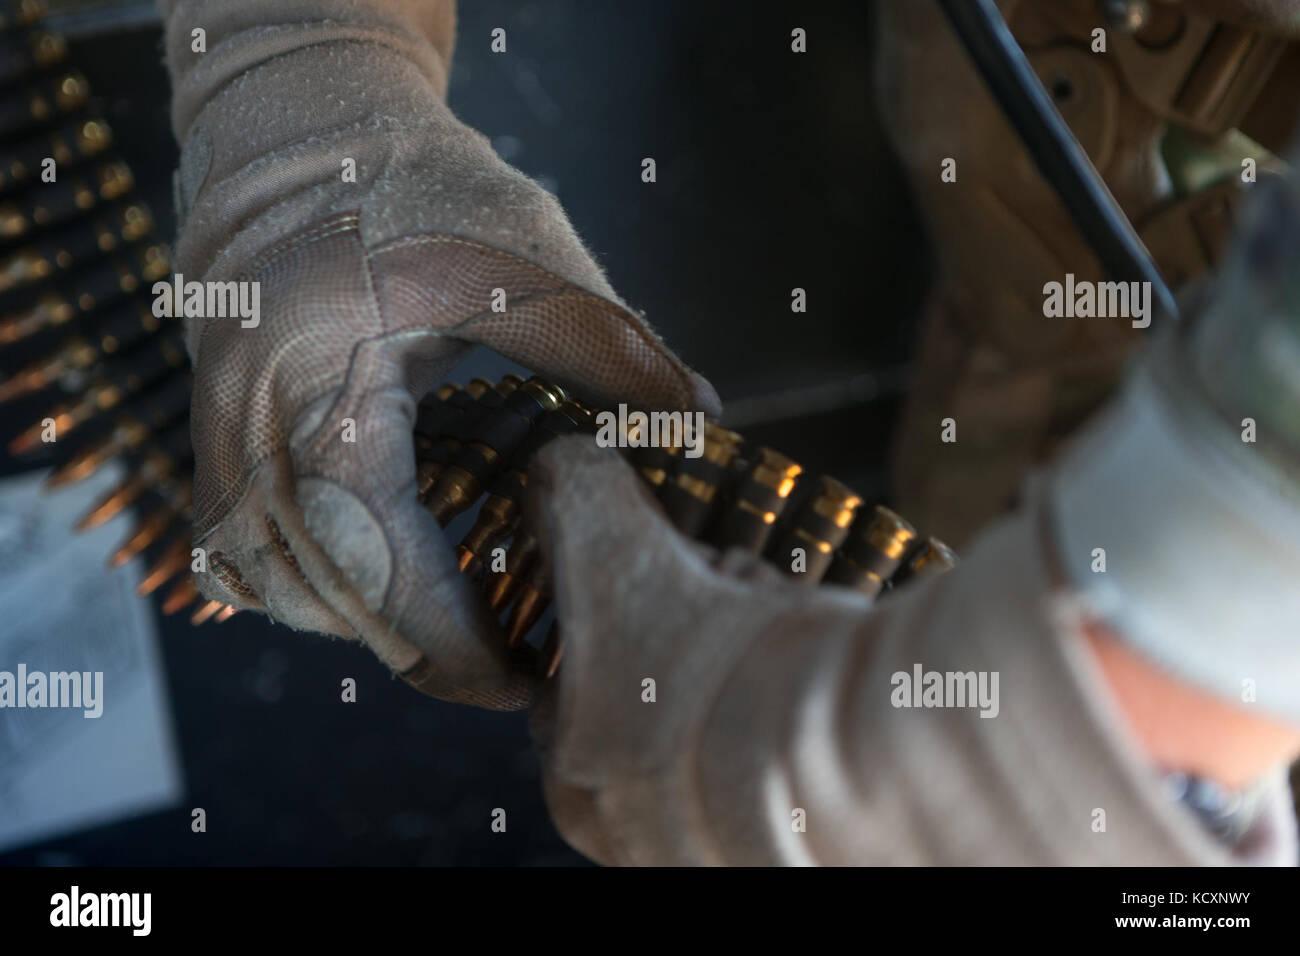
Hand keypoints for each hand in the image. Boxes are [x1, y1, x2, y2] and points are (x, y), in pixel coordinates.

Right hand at [161, 0, 717, 707]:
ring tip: (460, 629)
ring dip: (366, 621)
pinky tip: (388, 578)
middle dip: (418, 647)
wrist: (299, 133)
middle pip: (319, 593)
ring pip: (273, 585)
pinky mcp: (216, 433)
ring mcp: (215, 432)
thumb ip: (613, 345)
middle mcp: (242, 425)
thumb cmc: (417, 184)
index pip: (372, 555)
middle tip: (510, 668)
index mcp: (315, 383)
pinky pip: (244, 551)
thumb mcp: (525, 256)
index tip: (525, 677)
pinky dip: (316, 582)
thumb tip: (700, 423)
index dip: (450, 638)